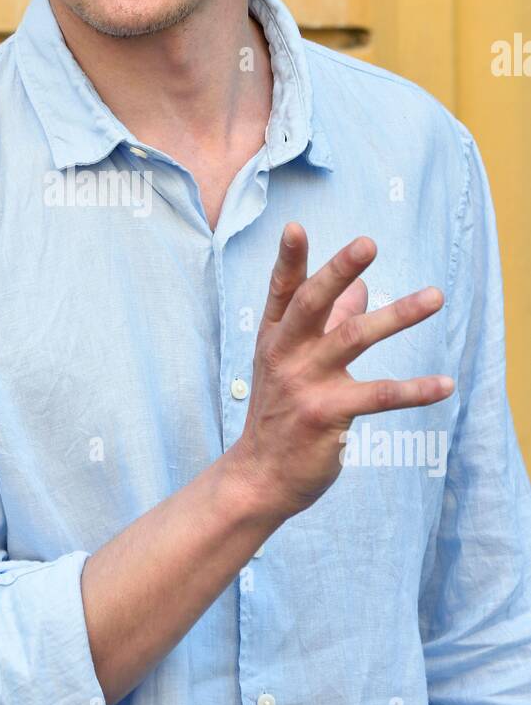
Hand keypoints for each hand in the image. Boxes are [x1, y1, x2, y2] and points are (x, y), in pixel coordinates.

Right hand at [232, 222, 453, 519]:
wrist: (259, 477)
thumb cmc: (280, 415)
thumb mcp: (292, 365)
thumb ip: (327, 324)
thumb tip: (361, 288)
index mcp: (275, 338)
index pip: (282, 291)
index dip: (288, 259)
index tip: (294, 227)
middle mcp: (285, 354)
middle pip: (313, 303)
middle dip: (339, 270)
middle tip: (368, 243)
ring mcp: (304, 384)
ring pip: (354, 339)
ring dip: (398, 315)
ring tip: (435, 296)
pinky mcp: (326, 415)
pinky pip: (378, 397)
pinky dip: (414, 390)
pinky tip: (444, 384)